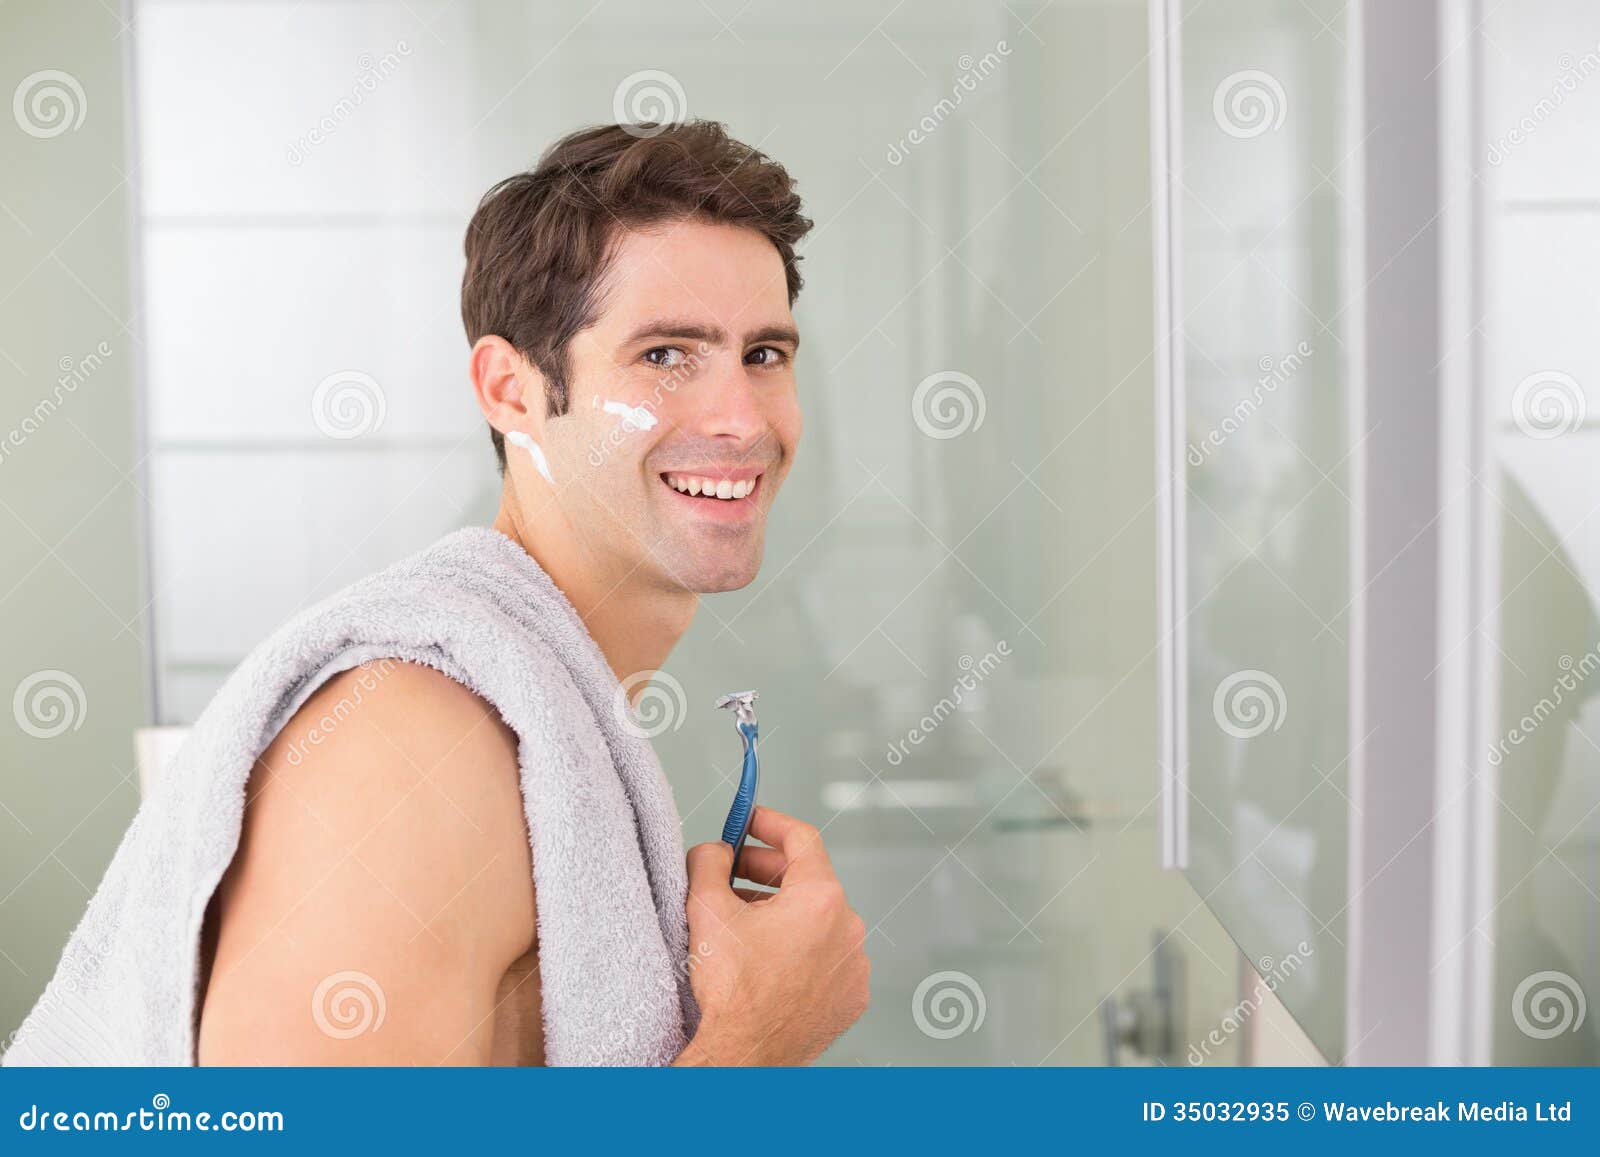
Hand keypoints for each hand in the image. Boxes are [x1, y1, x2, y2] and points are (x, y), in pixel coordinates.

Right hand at [674, 806, 869, 1065]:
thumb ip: (710, 861)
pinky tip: (767, 960)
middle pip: (809, 879)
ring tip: (744, 922)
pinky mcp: (851, 997)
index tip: (750, 821)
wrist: (742, 1057)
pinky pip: (826, 958)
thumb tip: (716, 850)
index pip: (802, 838)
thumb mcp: (706, 909)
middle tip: (734, 871)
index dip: (770, 823)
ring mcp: (854, 966)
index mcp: (822, 899)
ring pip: (817, 921)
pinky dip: (799, 950)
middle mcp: (848, 929)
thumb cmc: (730, 993)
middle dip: (767, 870)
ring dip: (782, 914)